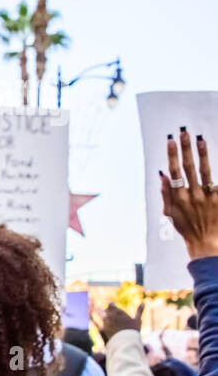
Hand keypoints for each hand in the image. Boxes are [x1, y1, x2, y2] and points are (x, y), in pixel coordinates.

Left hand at [93, 302, 143, 342]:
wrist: (125, 342)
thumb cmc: (133, 330)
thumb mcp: (138, 320)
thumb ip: (139, 311)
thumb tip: (143, 302)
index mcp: (117, 312)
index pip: (110, 305)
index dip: (112, 305)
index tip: (114, 305)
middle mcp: (109, 316)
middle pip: (106, 310)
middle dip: (109, 311)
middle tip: (112, 312)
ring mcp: (106, 323)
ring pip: (103, 318)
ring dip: (107, 318)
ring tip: (112, 320)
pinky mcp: (104, 330)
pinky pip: (102, 325)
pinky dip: (106, 324)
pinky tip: (110, 327)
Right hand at [160, 127, 217, 260]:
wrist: (206, 243)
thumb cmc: (186, 228)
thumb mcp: (169, 213)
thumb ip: (166, 193)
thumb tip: (162, 174)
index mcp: (178, 198)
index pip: (174, 171)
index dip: (172, 155)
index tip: (171, 140)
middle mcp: (192, 195)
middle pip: (188, 167)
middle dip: (186, 148)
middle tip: (184, 132)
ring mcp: (207, 197)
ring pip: (204, 170)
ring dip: (202, 154)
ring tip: (200, 139)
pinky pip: (216, 183)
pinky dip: (215, 174)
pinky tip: (210, 158)